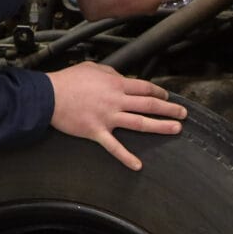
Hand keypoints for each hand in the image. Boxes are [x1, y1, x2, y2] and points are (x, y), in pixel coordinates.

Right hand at [47, 61, 186, 170]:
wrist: (49, 96)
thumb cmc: (69, 80)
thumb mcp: (93, 68)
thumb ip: (111, 74)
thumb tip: (122, 78)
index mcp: (116, 84)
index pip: (144, 88)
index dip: (159, 92)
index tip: (167, 97)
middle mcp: (116, 101)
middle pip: (148, 105)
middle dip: (169, 110)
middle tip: (183, 114)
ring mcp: (108, 118)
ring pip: (139, 123)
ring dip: (160, 126)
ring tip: (175, 129)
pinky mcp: (97, 132)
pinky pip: (114, 147)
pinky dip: (126, 157)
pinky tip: (138, 165)